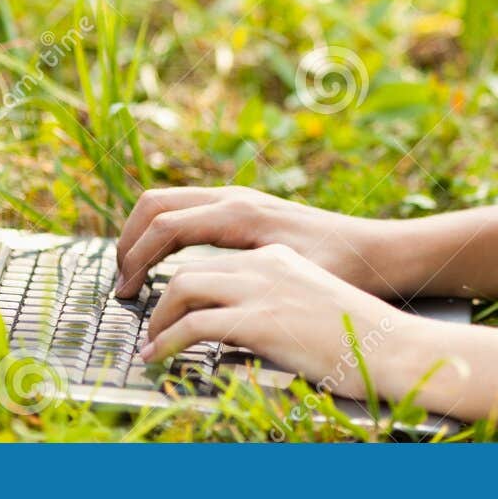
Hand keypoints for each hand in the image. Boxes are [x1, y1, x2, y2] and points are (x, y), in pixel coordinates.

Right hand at [113, 185, 412, 298]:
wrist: (376, 251)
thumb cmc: (339, 268)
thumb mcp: (291, 279)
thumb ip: (245, 285)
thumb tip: (197, 300)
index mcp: (239, 213)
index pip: (165, 226)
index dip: (135, 260)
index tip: (126, 295)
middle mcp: (233, 197)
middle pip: (155, 204)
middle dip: (128, 241)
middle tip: (121, 284)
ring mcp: (237, 198)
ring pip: (167, 202)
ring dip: (142, 234)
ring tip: (133, 276)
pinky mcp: (242, 208)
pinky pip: (186, 210)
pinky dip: (164, 233)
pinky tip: (164, 266)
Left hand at [137, 242, 420, 393]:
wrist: (393, 344)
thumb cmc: (357, 333)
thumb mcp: (308, 301)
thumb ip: (271, 299)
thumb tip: (234, 323)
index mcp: (276, 254)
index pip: (210, 247)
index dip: (173, 265)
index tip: (156, 290)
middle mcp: (265, 262)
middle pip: (188, 260)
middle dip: (152, 281)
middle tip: (136, 306)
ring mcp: (263, 289)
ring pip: (184, 287)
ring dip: (157, 316)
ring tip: (148, 339)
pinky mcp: (261, 320)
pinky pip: (195, 326)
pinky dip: (168, 341)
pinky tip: (158, 356)